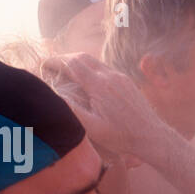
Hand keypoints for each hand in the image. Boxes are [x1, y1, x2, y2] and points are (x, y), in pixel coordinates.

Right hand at [41, 53, 171, 162]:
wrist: (152, 137)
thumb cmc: (122, 137)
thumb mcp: (92, 128)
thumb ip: (72, 109)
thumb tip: (53, 95)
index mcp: (99, 85)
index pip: (71, 63)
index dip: (54, 61)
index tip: (42, 65)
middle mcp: (111, 76)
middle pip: (82, 57)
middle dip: (63, 58)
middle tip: (50, 66)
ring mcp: (120, 77)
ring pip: (94, 61)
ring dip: (77, 62)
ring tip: (64, 72)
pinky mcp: (126, 81)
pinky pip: (104, 68)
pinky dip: (89, 68)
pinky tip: (84, 81)